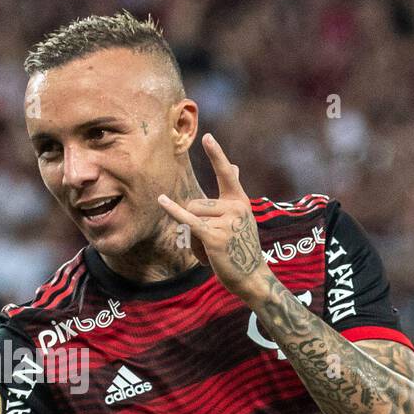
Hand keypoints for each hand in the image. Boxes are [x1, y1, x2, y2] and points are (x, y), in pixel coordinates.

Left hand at [157, 133, 273, 304]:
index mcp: (240, 201)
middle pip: (195, 203)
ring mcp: (226, 221)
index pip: (226, 173)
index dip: (216, 155)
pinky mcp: (215, 236)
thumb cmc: (242, 248)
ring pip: (191, 216)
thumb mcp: (241, 216)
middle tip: (212, 243)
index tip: (207, 137)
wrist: (251, 276)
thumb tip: (236, 165)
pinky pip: (189, 221)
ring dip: (193, 237)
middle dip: (195, 224)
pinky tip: (162, 201)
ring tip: (210, 250)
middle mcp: (235, 207)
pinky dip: (174, 212)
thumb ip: (234, 192)